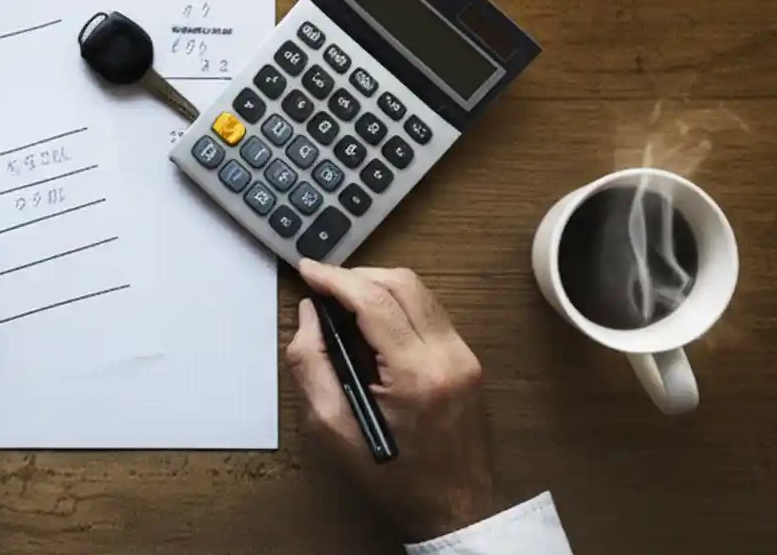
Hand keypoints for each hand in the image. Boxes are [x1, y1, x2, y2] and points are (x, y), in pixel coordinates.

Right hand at [286, 260, 493, 541]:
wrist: (456, 505)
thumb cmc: (395, 476)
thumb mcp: (333, 429)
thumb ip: (312, 366)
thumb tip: (308, 315)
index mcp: (415, 375)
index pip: (374, 301)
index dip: (336, 278)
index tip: (308, 270)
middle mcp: (447, 355)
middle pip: (401, 283)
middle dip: (356, 275)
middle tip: (324, 285)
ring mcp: (463, 354)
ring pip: (420, 291)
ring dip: (378, 285)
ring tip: (344, 301)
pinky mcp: (468, 358)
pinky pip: (430, 310)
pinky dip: (398, 303)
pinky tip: (373, 321)